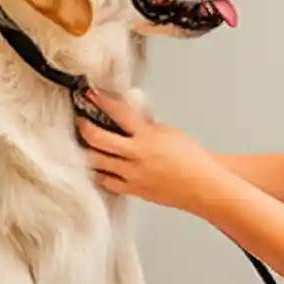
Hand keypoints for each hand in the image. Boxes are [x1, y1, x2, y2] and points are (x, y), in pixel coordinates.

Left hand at [76, 90, 232, 213]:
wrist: (203, 187)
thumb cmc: (193, 160)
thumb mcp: (170, 132)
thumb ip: (147, 124)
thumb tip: (131, 115)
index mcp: (147, 136)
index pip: (117, 112)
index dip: (100, 100)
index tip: (90, 94)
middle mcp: (136, 155)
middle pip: (97, 138)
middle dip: (84, 126)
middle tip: (80, 119)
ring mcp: (132, 174)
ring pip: (96, 161)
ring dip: (87, 149)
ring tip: (84, 142)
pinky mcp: (133, 190)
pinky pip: (106, 181)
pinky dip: (99, 172)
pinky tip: (97, 165)